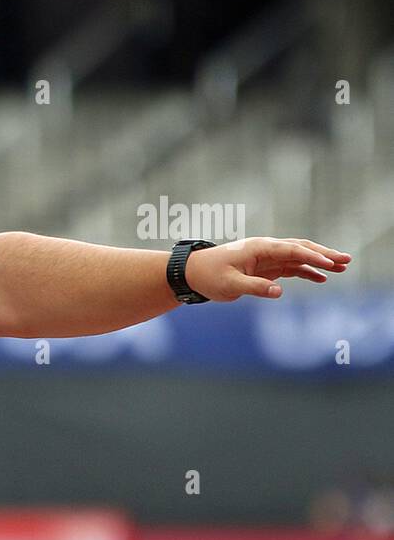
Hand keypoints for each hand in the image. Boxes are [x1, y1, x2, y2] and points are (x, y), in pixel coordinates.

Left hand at [184, 237, 351, 301]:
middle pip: (301, 248)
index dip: (312, 257)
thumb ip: (255, 287)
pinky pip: (291, 267)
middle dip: (324, 254)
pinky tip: (322, 278)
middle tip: (346, 260)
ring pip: (299, 257)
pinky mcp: (265, 267)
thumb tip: (279, 291)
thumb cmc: (209, 276)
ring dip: (320, 262)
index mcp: (259, 248)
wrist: (193, 273)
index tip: (329, 264)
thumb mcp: (230, 284)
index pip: (292, 250)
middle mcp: (266, 249)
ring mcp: (267, 257)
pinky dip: (306, 271)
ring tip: (342, 268)